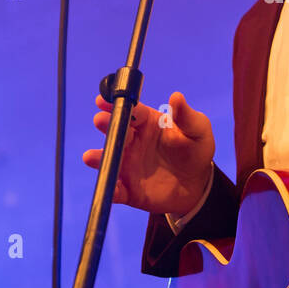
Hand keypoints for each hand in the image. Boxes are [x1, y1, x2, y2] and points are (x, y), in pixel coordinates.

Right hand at [82, 90, 213, 216]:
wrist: (198, 184)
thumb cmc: (196, 149)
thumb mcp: (197, 130)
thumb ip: (186, 115)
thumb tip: (176, 96)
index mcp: (146, 123)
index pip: (130, 110)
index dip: (117, 103)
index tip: (104, 100)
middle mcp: (132, 142)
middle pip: (115, 132)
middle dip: (106, 125)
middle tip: (100, 121)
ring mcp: (128, 165)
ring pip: (109, 161)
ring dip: (99, 158)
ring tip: (90, 157)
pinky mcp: (128, 190)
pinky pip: (116, 191)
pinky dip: (111, 190)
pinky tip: (111, 189)